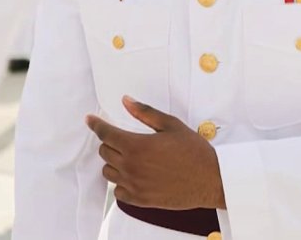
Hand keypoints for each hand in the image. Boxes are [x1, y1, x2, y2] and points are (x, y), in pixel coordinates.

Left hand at [86, 96, 225, 210]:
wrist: (210, 180)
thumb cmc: (193, 151)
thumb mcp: (171, 125)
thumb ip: (145, 113)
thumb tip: (126, 101)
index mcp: (136, 146)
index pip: (106, 133)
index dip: (96, 125)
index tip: (90, 120)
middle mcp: (131, 167)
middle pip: (104, 152)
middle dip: (110, 142)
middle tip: (123, 139)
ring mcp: (134, 185)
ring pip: (108, 172)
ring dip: (114, 162)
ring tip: (130, 157)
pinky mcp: (140, 199)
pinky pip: (118, 191)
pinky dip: (121, 182)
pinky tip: (133, 176)